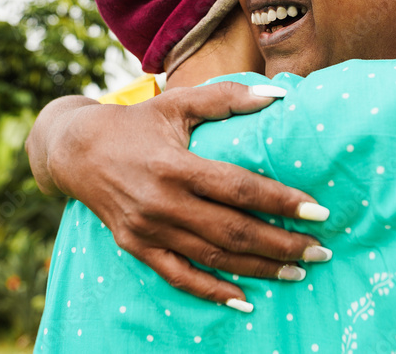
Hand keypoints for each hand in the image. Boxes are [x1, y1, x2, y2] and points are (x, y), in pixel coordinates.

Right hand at [43, 81, 331, 308]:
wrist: (76, 150)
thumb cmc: (136, 123)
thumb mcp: (178, 103)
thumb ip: (227, 98)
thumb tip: (278, 94)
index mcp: (175, 165)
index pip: (238, 188)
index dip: (280, 200)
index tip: (318, 211)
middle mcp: (162, 201)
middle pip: (232, 230)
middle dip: (281, 243)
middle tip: (319, 250)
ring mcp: (148, 229)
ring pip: (212, 257)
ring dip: (258, 268)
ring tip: (297, 271)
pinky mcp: (137, 247)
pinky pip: (179, 276)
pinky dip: (212, 292)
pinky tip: (244, 300)